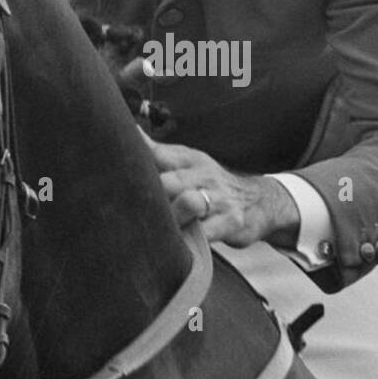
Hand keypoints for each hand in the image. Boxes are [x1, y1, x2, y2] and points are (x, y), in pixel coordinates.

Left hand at [141, 136, 300, 247]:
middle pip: (169, 182)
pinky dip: (190, 242)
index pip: (158, 155)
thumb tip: (130, 131)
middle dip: (151, 199)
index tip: (116, 176)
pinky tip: (179, 247)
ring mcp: (220, 199)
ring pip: (189, 203)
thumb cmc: (212, 185)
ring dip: (171, 220)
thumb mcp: (190, 164)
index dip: (136, 165)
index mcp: (189, 160)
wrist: (261, 201)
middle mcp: (204, 176)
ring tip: (160, 232)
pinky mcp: (232, 222)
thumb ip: (159, 154)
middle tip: (134, 216)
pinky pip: (206, 233)